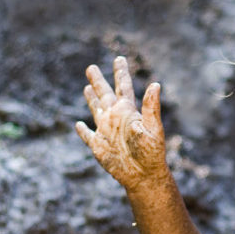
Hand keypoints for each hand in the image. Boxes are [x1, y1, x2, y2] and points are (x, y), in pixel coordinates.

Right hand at [75, 56, 167, 193]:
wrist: (143, 175)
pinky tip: (79, 125)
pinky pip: (87, 136)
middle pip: (105, 94)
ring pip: (95, 110)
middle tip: (91, 67)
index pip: (123, 86)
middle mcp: (116, 118)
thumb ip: (151, 107)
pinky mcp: (98, 146)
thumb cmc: (152, 152)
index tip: (119, 58)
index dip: (120, 72)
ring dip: (91, 99)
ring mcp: (106, 131)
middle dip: (98, 81)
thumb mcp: (153, 128)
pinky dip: (82, 131)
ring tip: (87, 87)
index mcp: (128, 111)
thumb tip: (156, 84)